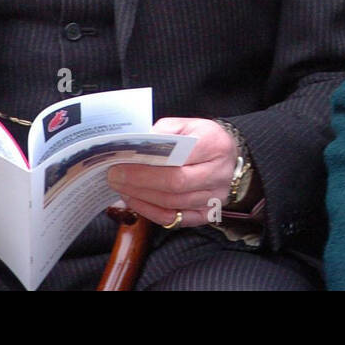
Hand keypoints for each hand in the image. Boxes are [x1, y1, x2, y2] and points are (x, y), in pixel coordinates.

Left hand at [106, 117, 237, 228]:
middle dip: (139, 183)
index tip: (121, 164)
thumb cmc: (204, 138)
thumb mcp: (188, 124)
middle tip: (114, 178)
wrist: (229, 157)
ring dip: (142, 198)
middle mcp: (219, 174)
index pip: (178, 160)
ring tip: (121, 188)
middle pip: (175, 185)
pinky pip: (175, 219)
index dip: (147, 166)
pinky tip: (136, 201)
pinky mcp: (208, 214)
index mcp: (215, 146)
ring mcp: (215, 198)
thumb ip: (165, 130)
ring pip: (173, 204)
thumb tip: (138, 145)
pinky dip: (151, 212)